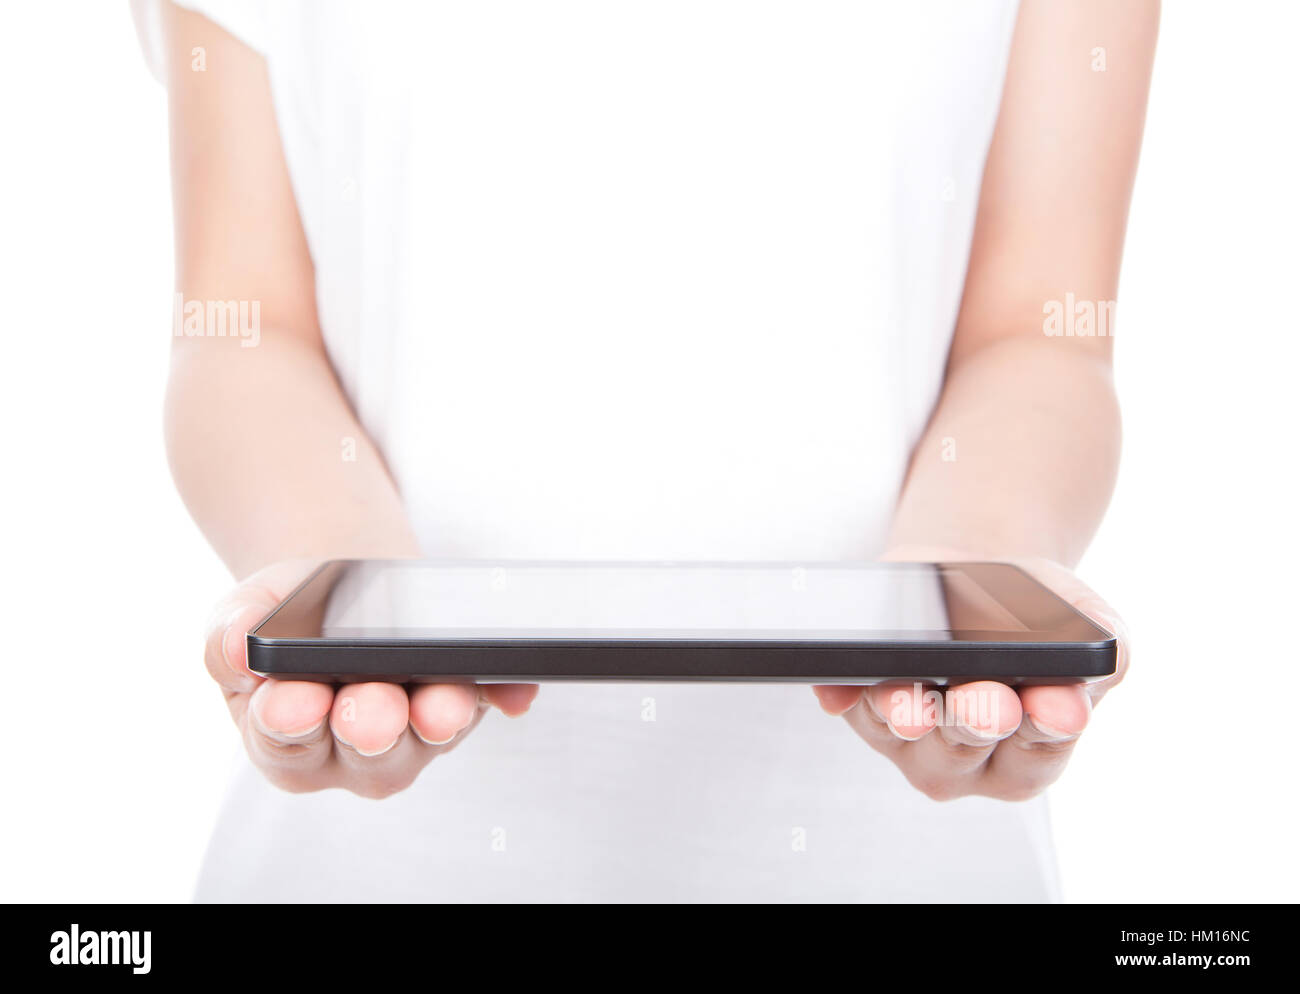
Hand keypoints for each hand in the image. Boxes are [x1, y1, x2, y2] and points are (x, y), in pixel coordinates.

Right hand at [205, 560, 537, 797]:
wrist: (341, 590)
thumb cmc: (287, 614)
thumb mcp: (246, 612)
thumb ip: (229, 633)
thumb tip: (237, 644)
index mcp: (290, 740)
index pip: (286, 745)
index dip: (289, 725)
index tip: (295, 700)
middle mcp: (357, 749)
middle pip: (370, 755)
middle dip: (372, 729)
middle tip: (373, 709)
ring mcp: (417, 729)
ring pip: (429, 736)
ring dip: (440, 719)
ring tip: (442, 702)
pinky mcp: (465, 698)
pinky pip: (489, 701)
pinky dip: (505, 695)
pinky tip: (517, 690)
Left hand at [813, 555, 1128, 801]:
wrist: (976, 574)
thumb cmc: (1035, 614)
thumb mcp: (1084, 620)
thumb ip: (1103, 652)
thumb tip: (1069, 698)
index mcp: (1029, 751)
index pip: (1039, 753)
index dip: (1050, 731)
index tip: (1056, 706)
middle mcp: (964, 755)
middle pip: (963, 749)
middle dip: (974, 722)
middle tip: (988, 701)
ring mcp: (907, 734)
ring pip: (901, 732)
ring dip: (905, 712)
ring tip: (913, 699)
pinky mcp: (860, 701)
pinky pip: (845, 700)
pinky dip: (838, 692)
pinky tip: (838, 690)